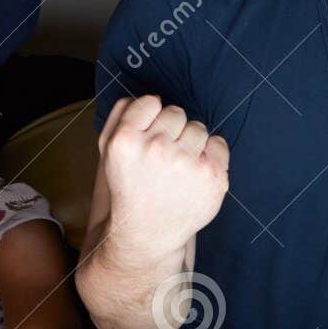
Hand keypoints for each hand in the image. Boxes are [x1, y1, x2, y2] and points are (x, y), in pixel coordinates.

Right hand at [99, 95, 228, 261]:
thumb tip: (148, 97)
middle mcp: (156, 149)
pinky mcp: (213, 176)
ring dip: (191, 144)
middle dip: (171, 130)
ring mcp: (186, 163)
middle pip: (176, 112)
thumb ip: (120, 116)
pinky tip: (194, 174)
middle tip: (162, 157)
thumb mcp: (108, 153)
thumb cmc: (130, 187)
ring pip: (198, 128)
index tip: (148, 135)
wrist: (148, 231)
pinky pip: (219, 143)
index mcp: (126, 140)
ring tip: (177, 168)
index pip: (150, 101)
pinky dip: (211, 155)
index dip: (150, 117)